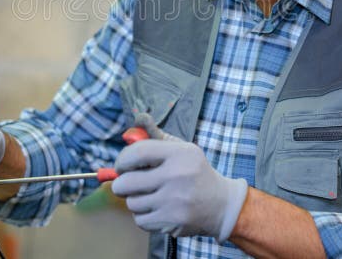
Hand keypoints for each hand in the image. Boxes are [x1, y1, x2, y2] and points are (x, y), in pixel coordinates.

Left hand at [111, 125, 247, 241]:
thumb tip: (138, 118)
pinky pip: (140, 220)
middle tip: (126, 184)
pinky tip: (155, 210)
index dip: (122, 160)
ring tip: (148, 196)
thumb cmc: (195, 173)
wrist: (221, 205)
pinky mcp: (173, 222)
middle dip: (120, 184)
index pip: (138, 152)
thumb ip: (158, 136)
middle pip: (127, 182)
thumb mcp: (182, 149)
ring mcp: (175, 201)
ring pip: (132, 203)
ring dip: (135, 200)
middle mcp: (177, 176)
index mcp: (179, 153)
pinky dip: (143, 216)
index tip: (120, 166)